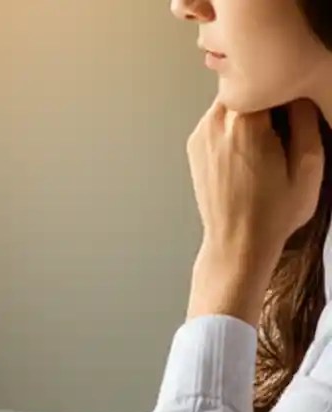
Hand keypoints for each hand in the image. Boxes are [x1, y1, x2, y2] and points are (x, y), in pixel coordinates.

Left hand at [186, 98, 323, 322]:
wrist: (236, 243)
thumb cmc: (274, 212)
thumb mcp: (309, 165)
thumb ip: (306, 120)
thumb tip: (300, 93)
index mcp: (244, 122)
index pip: (267, 78)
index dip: (286, 88)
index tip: (296, 108)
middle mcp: (215, 122)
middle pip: (245, 86)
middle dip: (267, 98)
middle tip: (283, 127)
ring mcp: (200, 134)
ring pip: (230, 102)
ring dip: (250, 112)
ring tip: (267, 142)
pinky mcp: (194, 146)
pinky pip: (218, 120)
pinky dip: (234, 127)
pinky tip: (249, 152)